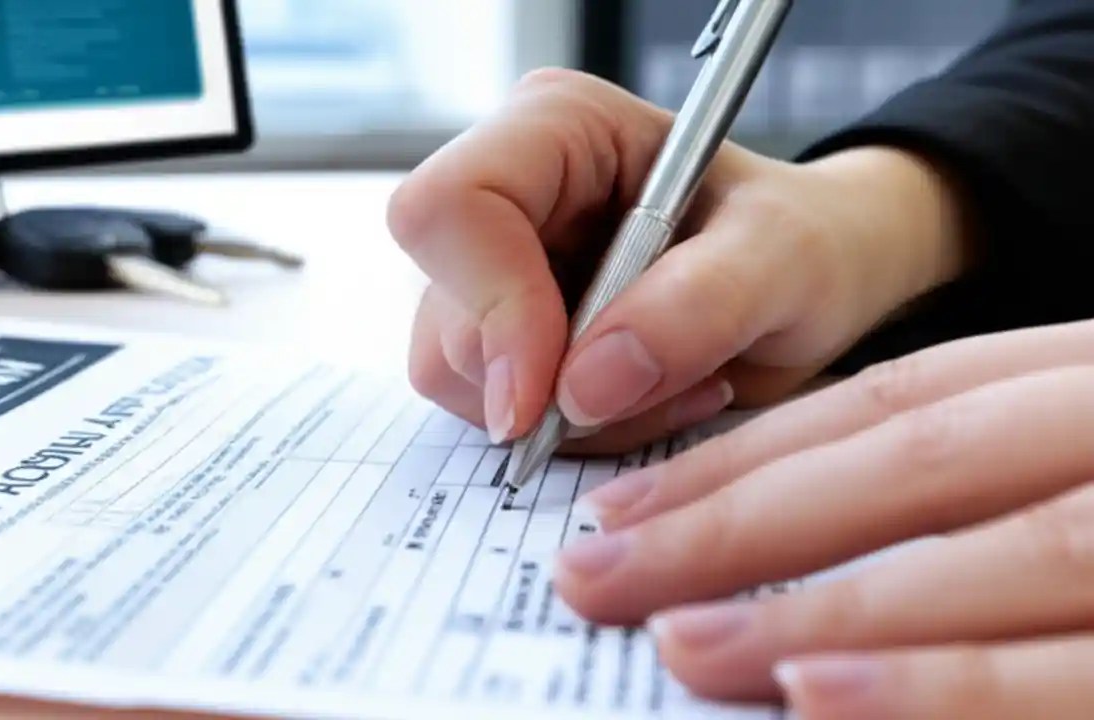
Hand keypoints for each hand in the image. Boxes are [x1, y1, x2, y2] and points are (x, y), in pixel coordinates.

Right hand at [388, 68, 969, 451]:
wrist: (815, 282)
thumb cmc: (806, 243)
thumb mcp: (787, 260)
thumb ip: (697, 307)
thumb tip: (581, 386)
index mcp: (557, 128)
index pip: (450, 209)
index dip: (492, 306)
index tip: (556, 392)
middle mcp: (507, 191)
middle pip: (446, 309)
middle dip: (542, 381)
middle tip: (656, 387)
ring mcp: (494, 265)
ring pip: (454, 371)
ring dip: (561, 415)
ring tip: (665, 388)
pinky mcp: (499, 329)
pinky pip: (487, 407)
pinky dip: (563, 429)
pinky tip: (639, 399)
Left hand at [551, 319, 1093, 718]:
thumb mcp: (1066, 449)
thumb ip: (952, 486)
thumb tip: (772, 546)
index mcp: (1085, 378)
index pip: (903, 400)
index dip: (750, 455)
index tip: (624, 505)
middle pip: (919, 462)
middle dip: (743, 523)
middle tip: (597, 574)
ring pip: (997, 554)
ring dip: (822, 601)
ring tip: (679, 641)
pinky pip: (1072, 674)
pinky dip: (941, 686)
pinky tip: (814, 696)